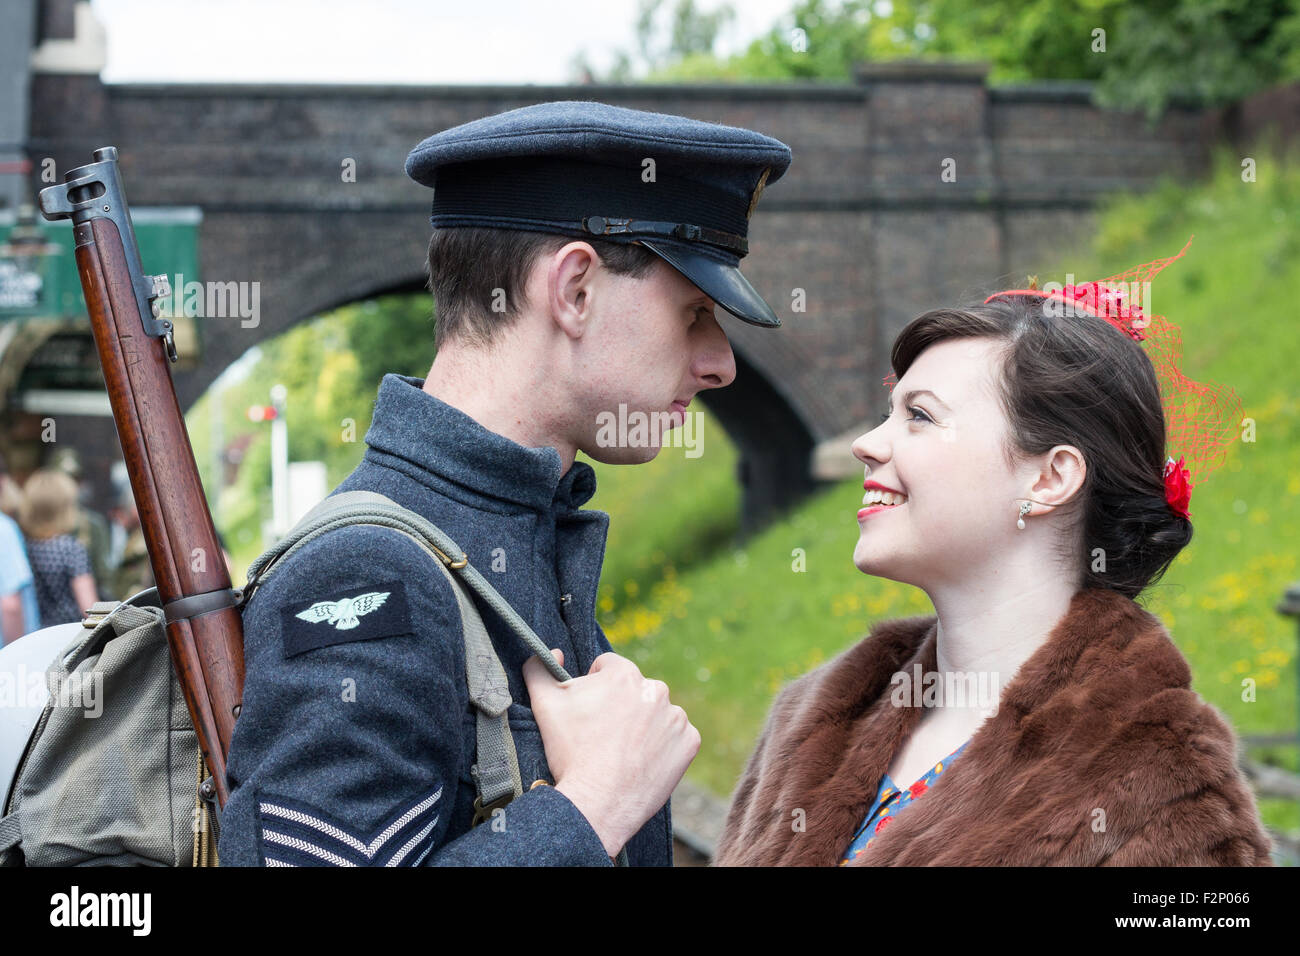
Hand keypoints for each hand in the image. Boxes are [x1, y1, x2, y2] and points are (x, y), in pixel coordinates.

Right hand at [522, 649, 699, 857]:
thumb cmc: (571, 752)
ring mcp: (676, 717)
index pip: (608, 668)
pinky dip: (663, 747)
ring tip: (624, 752)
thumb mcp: (544, 704)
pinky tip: (643, 762)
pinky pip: (676, 738)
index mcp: (624, 673)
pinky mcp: (689, 742)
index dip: (594, 687)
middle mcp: (656, 689)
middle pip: (635, 690)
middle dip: (621, 706)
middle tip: (604, 735)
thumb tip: (554, 652)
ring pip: (657, 713)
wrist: (598, 802)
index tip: (589, 712)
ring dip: (644, 725)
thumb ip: (540, 668)